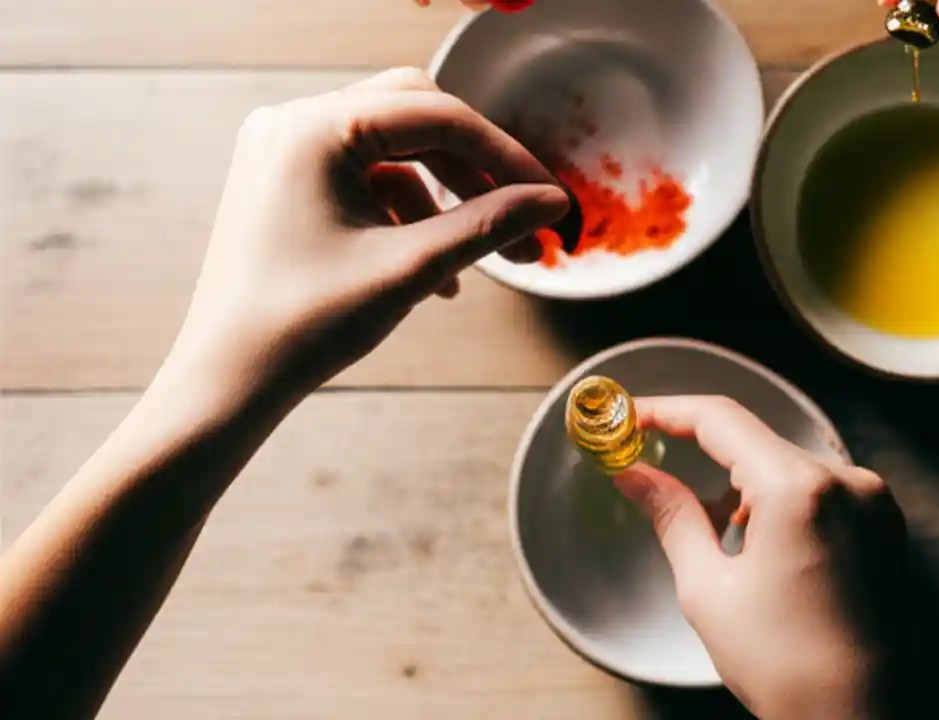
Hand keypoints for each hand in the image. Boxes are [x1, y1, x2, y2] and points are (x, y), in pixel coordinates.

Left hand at [161, 67, 567, 406]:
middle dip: (477, 169)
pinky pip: (366, 179)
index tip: (550, 199)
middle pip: (418, 117)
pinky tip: (439, 274)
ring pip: (396, 151)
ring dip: (448, 197)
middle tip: (524, 216)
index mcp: (314, 128)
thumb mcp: (411, 269)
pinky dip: (409, 214)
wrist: (228, 380)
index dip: (505, 157)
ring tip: (494, 256)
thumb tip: (552, 203)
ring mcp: (285, 150)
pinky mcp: (285, 182)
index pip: (438, 116)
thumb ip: (488, 226)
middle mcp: (294, 122)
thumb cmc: (306, 325)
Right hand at [614, 397, 911, 719]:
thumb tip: (633, 474)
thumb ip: (671, 516)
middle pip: (755, 442)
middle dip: (701, 454)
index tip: (630, 417)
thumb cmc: (786, 667)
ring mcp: (874, 503)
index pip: (720, 420)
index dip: (666, 412)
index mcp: (800, 490)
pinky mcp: (886, 526)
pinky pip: (821, 491)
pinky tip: (763, 551)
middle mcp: (847, 482)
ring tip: (720, 543)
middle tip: (651, 470)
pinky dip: (782, 504)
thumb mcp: (708, 589)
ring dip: (744, 486)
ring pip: (788, 467)